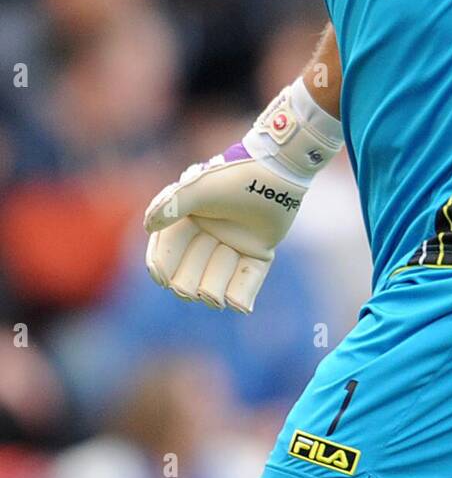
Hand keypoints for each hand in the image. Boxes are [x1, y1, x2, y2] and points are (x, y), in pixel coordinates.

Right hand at [143, 148, 305, 312]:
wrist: (278, 170)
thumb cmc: (235, 175)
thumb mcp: (200, 188)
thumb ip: (172, 205)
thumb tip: (147, 225)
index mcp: (190, 218)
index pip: (169, 247)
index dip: (163, 263)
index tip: (162, 279)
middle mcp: (210, 233)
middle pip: (191, 269)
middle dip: (189, 283)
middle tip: (191, 293)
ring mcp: (235, 243)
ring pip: (218, 278)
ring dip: (215, 287)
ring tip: (216, 297)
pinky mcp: (259, 251)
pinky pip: (248, 279)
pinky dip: (243, 294)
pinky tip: (241, 307)